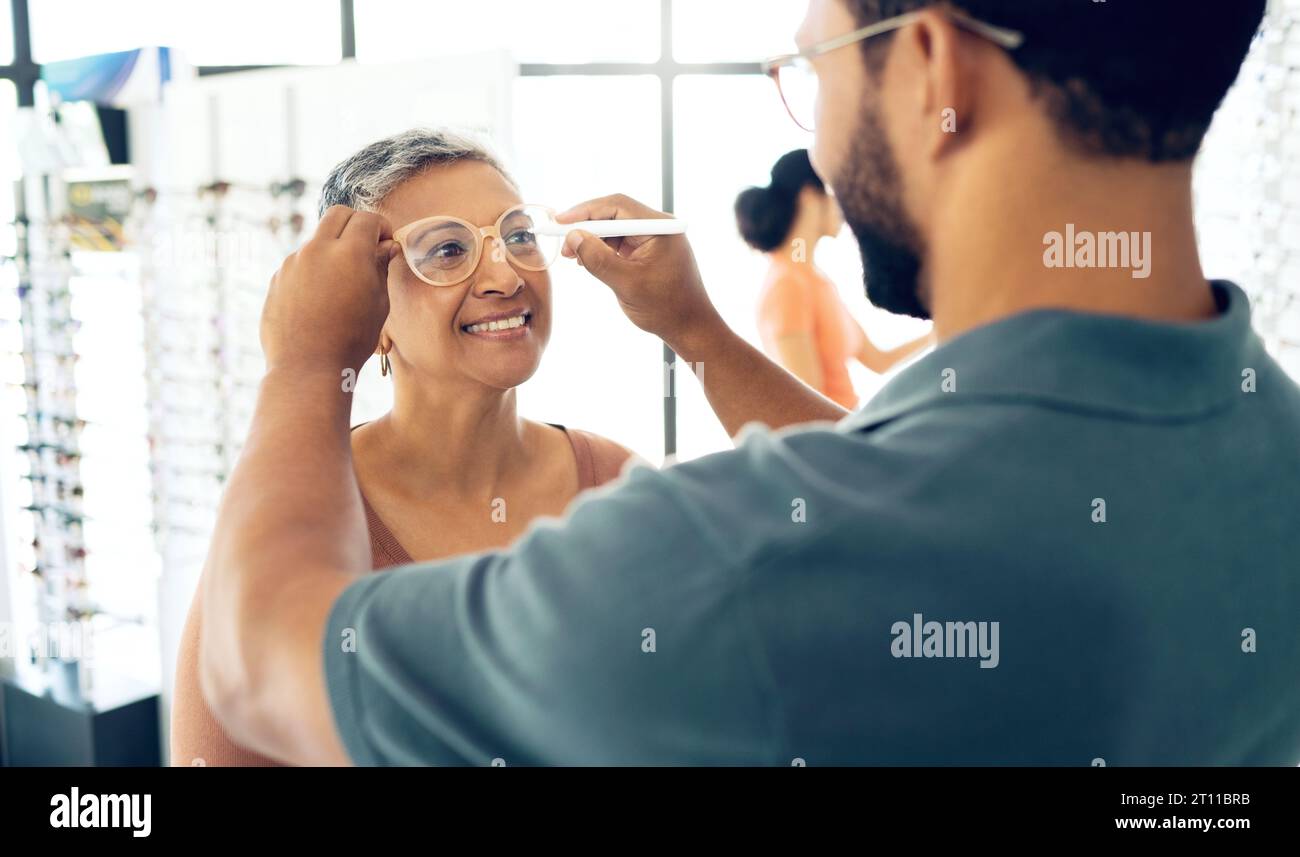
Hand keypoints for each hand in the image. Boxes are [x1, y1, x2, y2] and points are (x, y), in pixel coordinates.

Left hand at [260, 205, 399, 373]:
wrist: (307, 367)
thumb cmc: (351, 340)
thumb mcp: (379, 304)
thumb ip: (381, 268)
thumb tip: (387, 248)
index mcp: (349, 253)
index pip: (368, 219)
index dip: (382, 227)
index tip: (387, 243)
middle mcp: (317, 249)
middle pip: (338, 215)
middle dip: (356, 224)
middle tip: (367, 246)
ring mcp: (293, 262)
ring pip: (317, 239)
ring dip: (333, 248)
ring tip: (343, 281)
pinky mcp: (278, 278)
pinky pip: (300, 262)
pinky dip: (315, 268)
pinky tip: (322, 297)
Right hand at [556, 194, 724, 359]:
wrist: (690, 328)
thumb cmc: (665, 308)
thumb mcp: (626, 284)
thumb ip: (599, 259)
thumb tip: (573, 236)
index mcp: (660, 227)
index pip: (617, 205)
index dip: (585, 211)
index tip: (560, 222)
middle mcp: (659, 227)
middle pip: (614, 214)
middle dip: (586, 227)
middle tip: (563, 243)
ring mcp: (654, 239)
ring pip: (615, 229)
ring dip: (593, 239)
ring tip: (573, 256)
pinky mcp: (649, 251)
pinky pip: (621, 243)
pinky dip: (603, 250)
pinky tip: (588, 261)